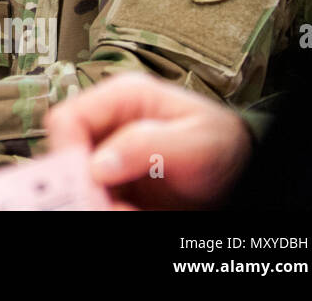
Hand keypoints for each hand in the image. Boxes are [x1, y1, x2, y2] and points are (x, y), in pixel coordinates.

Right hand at [44, 72, 252, 209]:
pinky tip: (130, 212)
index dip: (67, 150)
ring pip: (77, 181)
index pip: (69, 118)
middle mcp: (109, 126)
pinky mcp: (116, 184)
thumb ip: (146, 144)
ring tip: (124, 211)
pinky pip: (96, 199)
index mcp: (123, 98)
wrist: (244, 174)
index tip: (85, 181)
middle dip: (80, 184)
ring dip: (94, 201)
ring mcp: (111, 156)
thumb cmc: (226, 146)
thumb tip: (98, 163)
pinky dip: (106, 208)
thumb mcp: (196, 142)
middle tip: (101, 204)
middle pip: (67, 153)